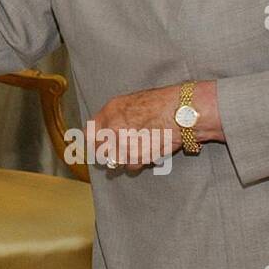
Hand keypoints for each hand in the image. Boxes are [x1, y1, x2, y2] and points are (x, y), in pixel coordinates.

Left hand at [92, 80, 220, 169]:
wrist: (180, 114)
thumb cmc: (160, 104)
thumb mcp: (129, 102)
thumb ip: (113, 116)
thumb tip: (105, 130)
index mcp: (109, 113)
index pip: (89, 133)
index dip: (93, 141)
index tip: (97, 145)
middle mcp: (112, 130)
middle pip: (100, 151)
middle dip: (108, 153)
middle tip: (119, 151)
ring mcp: (124, 145)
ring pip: (116, 161)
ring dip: (124, 159)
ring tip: (138, 149)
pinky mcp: (138, 158)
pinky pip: (131, 166)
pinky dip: (138, 163)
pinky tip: (147, 152)